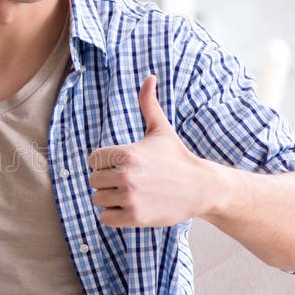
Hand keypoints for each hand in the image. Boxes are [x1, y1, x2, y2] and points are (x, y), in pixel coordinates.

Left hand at [88, 75, 206, 227]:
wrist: (200, 187)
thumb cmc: (177, 157)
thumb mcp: (161, 129)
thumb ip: (148, 103)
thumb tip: (149, 76)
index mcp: (126, 153)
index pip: (93, 161)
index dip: (105, 163)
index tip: (122, 165)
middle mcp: (125, 175)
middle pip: (94, 181)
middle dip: (107, 182)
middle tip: (129, 181)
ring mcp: (130, 197)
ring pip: (98, 200)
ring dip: (110, 199)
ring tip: (131, 193)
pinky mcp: (135, 217)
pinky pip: (106, 218)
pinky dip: (114, 215)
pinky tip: (131, 207)